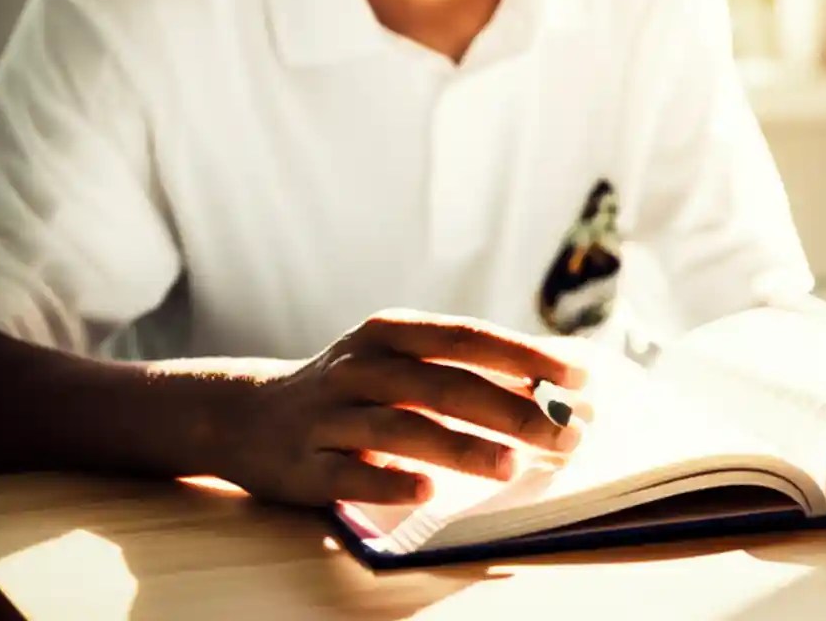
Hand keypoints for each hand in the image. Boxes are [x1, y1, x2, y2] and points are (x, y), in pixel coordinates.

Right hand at [212, 310, 587, 505]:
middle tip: (566, 434)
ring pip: (400, 427)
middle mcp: (360, 366)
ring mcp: (328, 416)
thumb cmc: (354, 387)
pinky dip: (387, 481)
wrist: (246, 414)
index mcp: (391, 333)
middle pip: (444, 384)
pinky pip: (348, 474)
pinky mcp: (302, 466)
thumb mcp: (400, 360)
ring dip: (460, 446)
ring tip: (512, 466)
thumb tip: (557, 382)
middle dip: (511, 410)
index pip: (467, 338)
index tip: (579, 379)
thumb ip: (465, 367)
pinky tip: (425, 493)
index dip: (524, 356)